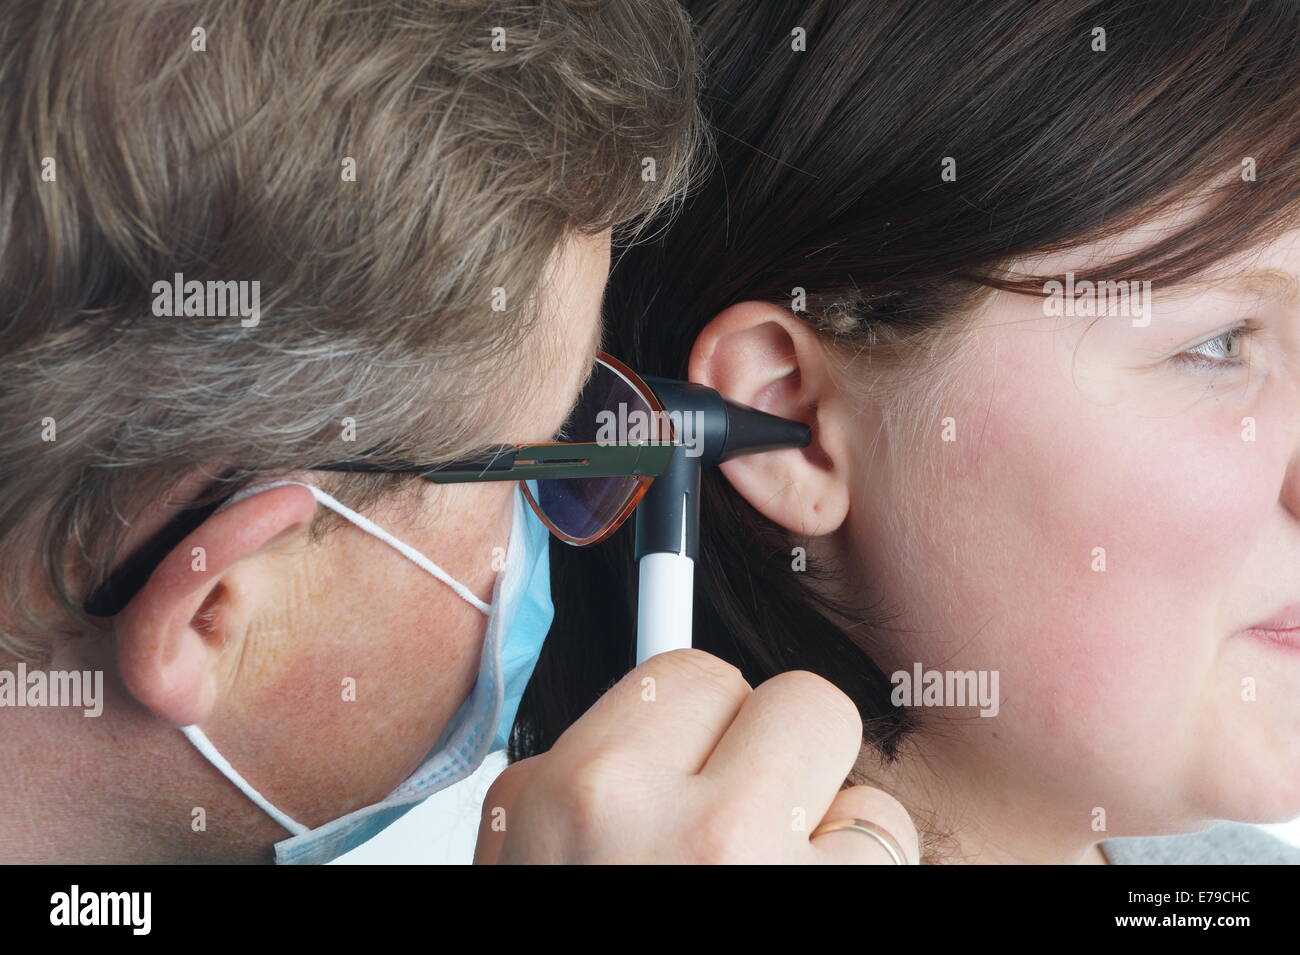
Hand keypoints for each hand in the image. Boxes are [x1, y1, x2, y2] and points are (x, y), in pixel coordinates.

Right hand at [474, 648, 918, 863]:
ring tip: (777, 875)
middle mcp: (640, 815)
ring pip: (831, 738)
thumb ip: (583, 776)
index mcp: (553, 797)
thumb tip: (654, 663)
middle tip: (752, 823)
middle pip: (774, 689)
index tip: (718, 718)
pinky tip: (807, 897)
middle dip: (776, 745)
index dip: (705, 718)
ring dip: (822, 808)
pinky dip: (858, 864)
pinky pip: (882, 827)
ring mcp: (738, 858)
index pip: (677, 673)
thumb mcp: (533, 859)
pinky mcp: (822, 896)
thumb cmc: (576, 934)